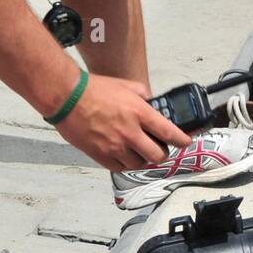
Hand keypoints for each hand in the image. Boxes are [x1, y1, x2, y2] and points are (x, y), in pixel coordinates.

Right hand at [55, 73, 190, 171]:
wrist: (67, 98)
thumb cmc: (94, 89)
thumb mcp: (126, 85)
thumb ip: (144, 96)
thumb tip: (152, 104)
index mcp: (139, 113)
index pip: (169, 133)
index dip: (182, 140)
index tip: (186, 141)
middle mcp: (129, 132)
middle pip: (157, 155)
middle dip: (163, 153)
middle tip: (160, 148)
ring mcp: (114, 146)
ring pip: (140, 164)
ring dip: (143, 159)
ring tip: (140, 151)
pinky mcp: (101, 155)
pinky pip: (120, 168)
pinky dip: (126, 164)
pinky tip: (124, 155)